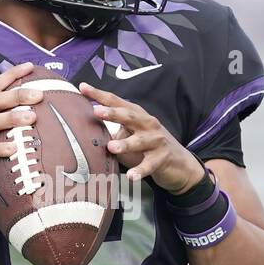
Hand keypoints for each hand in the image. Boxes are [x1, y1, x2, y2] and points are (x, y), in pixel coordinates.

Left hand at [77, 80, 204, 194]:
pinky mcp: (162, 158)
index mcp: (137, 116)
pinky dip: (141, 170)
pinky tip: (132, 176)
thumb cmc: (148, 147)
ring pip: (140, 141)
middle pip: (129, 116)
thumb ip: (112, 132)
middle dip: (113, 113)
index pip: (117, 102)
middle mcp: (147, 124)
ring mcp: (156, 140)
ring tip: (111, 147)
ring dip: (125, 143)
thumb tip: (84, 134)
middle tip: (96, 112)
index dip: (100, 95)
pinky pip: (150, 165)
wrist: (180, 163)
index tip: (83, 88)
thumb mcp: (131, 134)